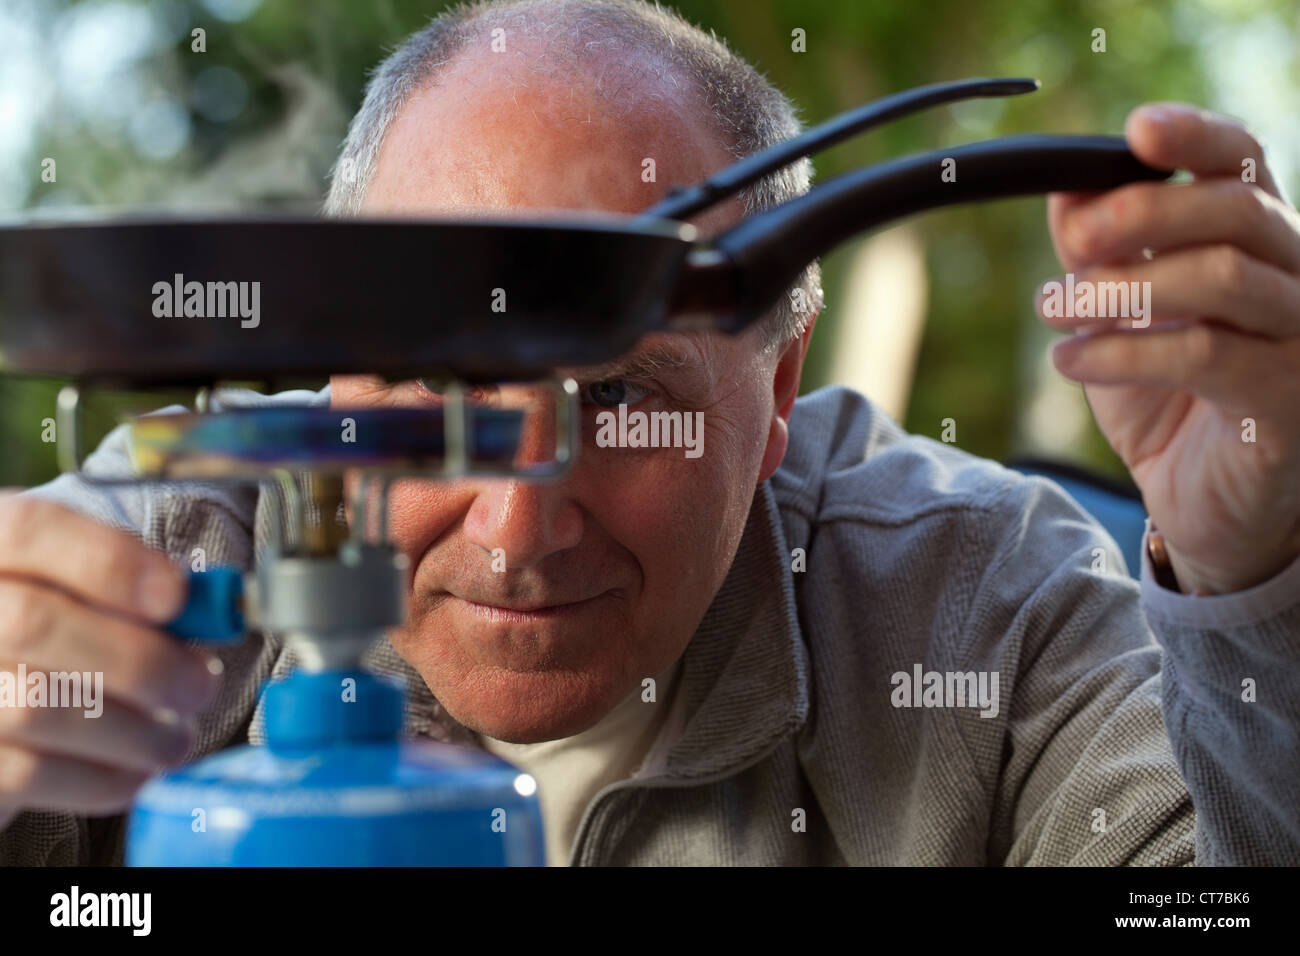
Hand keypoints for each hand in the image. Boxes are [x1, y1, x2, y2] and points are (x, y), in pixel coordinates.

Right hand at [0, 495, 219, 829]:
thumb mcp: (81, 589)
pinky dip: (104, 777)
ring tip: (176, 736)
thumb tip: (204, 608)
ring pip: (35, 707)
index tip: (177, 596)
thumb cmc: (58, 638)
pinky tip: (139, 769)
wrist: (1, 697)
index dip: (109, 562)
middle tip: (199, 684)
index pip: (29, 530)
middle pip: (32, 622)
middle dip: (139, 659)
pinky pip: (30, 774)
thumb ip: (127, 588)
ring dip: (133, 730)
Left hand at [1039, 103, 1299, 594]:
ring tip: (1053, 309)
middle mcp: (1297, 278)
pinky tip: (1070, 359)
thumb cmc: (1169, 400)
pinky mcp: (1286, 403)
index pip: (1246, 164)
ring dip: (1121, 287)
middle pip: (1240, 211)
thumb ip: (1100, 253)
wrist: (1208, 506)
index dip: (1195, 138)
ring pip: (1226, 278)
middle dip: (1145, 213)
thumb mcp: (1121, 317)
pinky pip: (1207, 356)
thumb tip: (1065, 189)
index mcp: (1258, 241)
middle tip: (1073, 241)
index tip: (1135, 129)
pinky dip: (1124, 352)